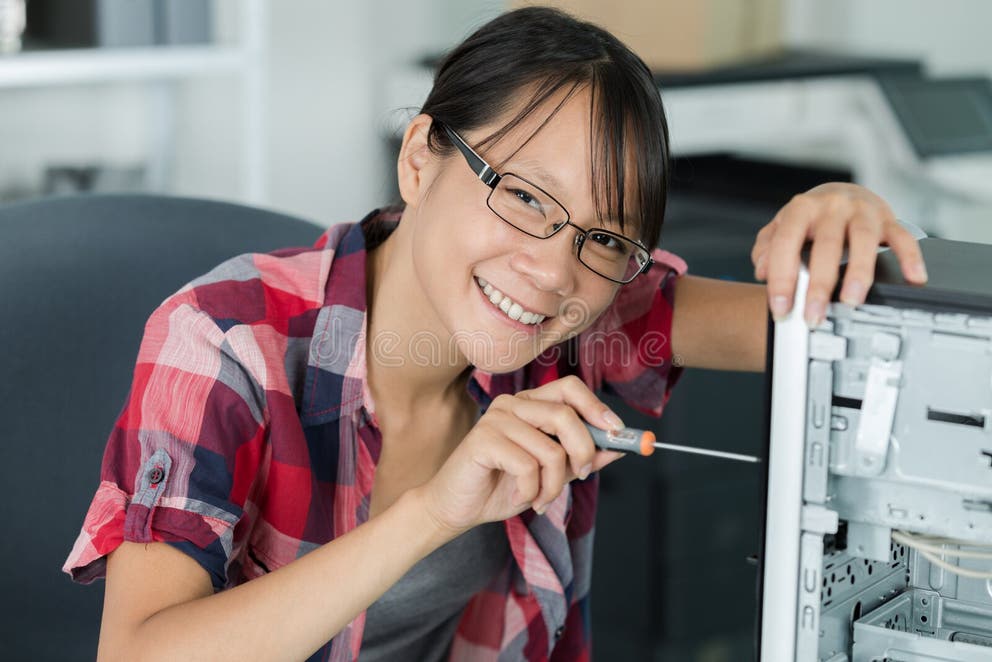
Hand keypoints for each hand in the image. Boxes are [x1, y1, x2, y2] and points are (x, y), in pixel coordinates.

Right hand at [418, 376, 625, 535]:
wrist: (456, 509)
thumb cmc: (500, 487)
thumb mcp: (550, 474)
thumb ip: (579, 458)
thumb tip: (618, 448)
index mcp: (529, 405)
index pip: (570, 388)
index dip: (597, 407)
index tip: (618, 433)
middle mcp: (513, 404)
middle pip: (566, 414)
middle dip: (584, 450)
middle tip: (583, 475)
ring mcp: (496, 418)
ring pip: (551, 449)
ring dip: (554, 484)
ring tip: (542, 498)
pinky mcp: (483, 439)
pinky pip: (528, 466)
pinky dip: (532, 490)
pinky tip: (522, 498)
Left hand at [750, 183, 927, 325]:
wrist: (841, 192)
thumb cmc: (809, 218)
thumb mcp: (781, 227)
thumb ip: (766, 248)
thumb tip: (762, 271)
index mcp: (801, 209)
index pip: (786, 244)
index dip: (782, 278)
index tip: (781, 307)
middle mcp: (832, 206)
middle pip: (826, 245)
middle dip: (818, 285)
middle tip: (813, 315)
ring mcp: (862, 211)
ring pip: (863, 240)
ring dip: (858, 273)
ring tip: (851, 301)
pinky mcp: (888, 219)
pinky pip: (902, 238)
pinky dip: (910, 258)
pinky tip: (913, 278)